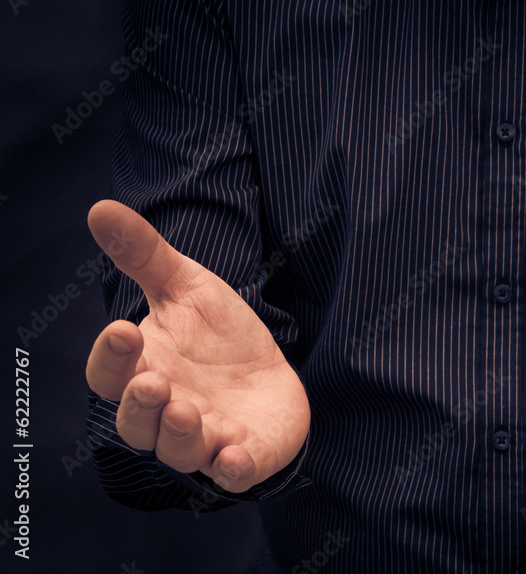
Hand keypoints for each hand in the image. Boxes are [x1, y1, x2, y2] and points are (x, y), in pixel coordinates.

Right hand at [86, 200, 309, 492]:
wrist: (271, 372)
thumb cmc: (219, 334)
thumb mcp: (188, 287)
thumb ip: (145, 256)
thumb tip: (100, 207)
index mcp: (143, 369)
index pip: (110, 373)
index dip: (111, 357)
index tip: (122, 327)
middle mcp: (164, 412)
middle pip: (136, 423)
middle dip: (141, 406)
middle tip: (153, 382)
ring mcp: (205, 438)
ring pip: (178, 450)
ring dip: (179, 433)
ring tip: (187, 408)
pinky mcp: (244, 456)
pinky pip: (233, 473)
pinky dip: (232, 468)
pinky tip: (235, 457)